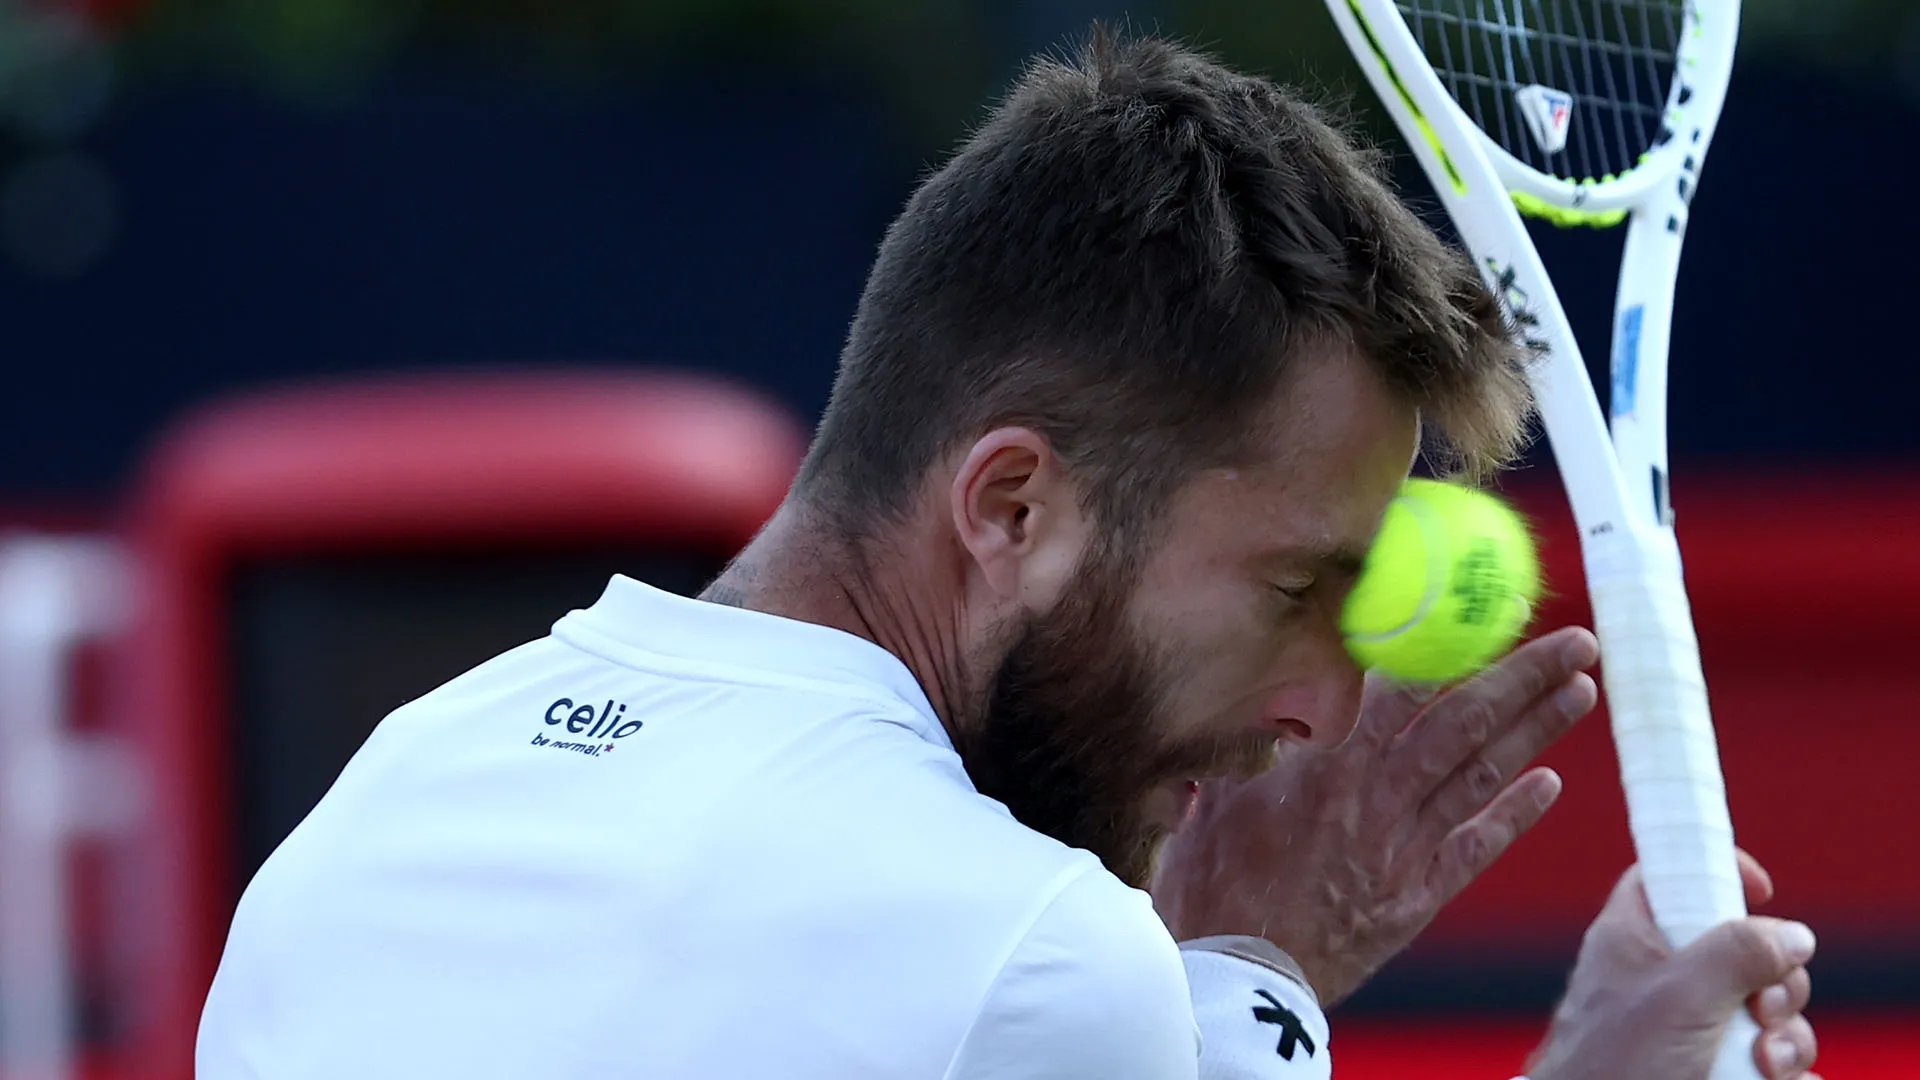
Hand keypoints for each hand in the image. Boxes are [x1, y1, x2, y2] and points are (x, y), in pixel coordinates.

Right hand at [1151, 626, 1599, 1004]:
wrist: (1238, 975)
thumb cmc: (1214, 885)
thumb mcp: (1222, 794)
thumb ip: (1258, 744)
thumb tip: (1272, 699)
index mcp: (1332, 765)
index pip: (1406, 688)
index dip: (1455, 646)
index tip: (1492, 612)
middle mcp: (1380, 798)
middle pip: (1466, 723)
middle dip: (1525, 677)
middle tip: (1577, 642)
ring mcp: (1405, 849)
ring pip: (1484, 776)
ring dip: (1537, 731)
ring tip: (1582, 690)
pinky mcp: (1416, 897)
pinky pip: (1476, 847)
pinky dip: (1514, 815)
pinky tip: (1550, 784)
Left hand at [1526, 852, 1818, 1079]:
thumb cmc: (1613, 1063)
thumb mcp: (1678, 995)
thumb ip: (1736, 953)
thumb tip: (1794, 935)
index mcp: (1636, 937)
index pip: (1674, 875)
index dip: (1718, 870)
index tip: (1761, 891)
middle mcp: (1665, 978)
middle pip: (1747, 951)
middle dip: (1777, 984)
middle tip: (1761, 1011)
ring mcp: (1692, 1028)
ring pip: (1768, 1013)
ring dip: (1786, 1038)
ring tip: (1763, 1064)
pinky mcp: (1714, 1070)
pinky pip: (1773, 1060)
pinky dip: (1788, 1072)